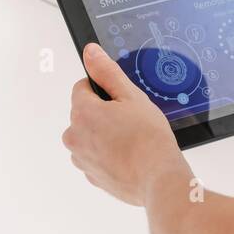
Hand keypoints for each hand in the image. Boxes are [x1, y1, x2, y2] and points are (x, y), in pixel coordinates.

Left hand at [63, 43, 187, 206]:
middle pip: (85, 114)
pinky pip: (97, 158)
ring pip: (91, 137)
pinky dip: (110, 155)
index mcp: (81, 113)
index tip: (122, 101)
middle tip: (131, 121)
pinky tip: (130, 156)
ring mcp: (81, 159)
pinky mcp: (92, 176)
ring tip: (132, 141)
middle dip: (104, 114)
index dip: (105, 91)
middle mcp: (74, 137)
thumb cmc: (148, 139)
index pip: (83, 87)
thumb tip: (90, 53)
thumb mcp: (131, 96)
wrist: (158, 179)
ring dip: (106, 136)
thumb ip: (107, 72)